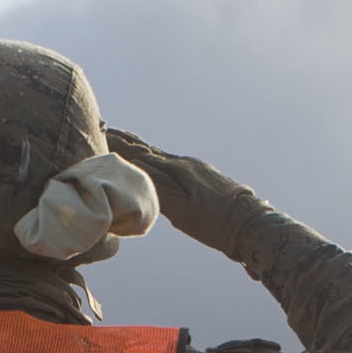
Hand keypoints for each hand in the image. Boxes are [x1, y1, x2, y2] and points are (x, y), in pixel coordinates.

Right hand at [103, 128, 261, 253]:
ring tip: (123, 140)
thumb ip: (159, 189)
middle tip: (105, 127)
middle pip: (149, 150)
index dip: (120, 144)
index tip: (101, 131)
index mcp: (178, 170)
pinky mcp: (202, 177)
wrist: (251, 225)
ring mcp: (195, 169)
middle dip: (126, 140)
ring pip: (160, 155)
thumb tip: (136, 169)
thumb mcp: (184, 212)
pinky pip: (170, 162)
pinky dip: (154, 158)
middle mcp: (184, 164)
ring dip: (139, 147)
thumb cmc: (216, 224)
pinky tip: (153, 161)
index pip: (141, 154)